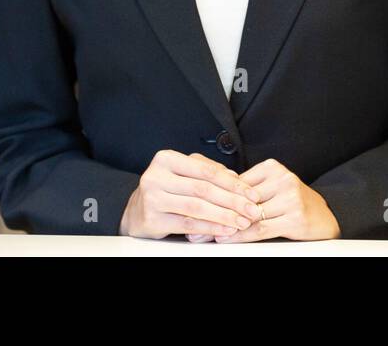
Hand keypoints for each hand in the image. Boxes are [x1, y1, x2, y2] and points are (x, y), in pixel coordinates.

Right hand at [119, 150, 264, 238]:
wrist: (135, 210)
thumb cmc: (166, 189)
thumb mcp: (183, 173)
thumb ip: (208, 171)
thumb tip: (237, 180)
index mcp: (166, 159)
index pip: (206, 171)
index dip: (232, 183)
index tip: (252, 193)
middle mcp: (156, 176)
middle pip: (203, 189)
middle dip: (233, 201)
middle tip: (252, 210)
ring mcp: (152, 198)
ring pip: (197, 207)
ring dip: (224, 216)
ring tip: (242, 221)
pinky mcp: (152, 219)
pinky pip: (188, 224)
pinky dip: (210, 227)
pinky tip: (225, 230)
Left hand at [189, 158, 339, 242]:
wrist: (324, 217)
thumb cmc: (290, 203)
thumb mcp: (269, 188)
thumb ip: (245, 190)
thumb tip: (207, 196)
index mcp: (272, 167)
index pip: (235, 183)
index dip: (212, 196)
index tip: (192, 204)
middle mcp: (282, 178)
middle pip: (240, 199)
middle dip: (215, 213)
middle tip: (193, 227)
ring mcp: (290, 197)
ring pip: (248, 215)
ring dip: (224, 227)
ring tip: (204, 234)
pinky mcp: (295, 217)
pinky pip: (261, 228)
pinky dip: (241, 236)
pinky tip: (226, 238)